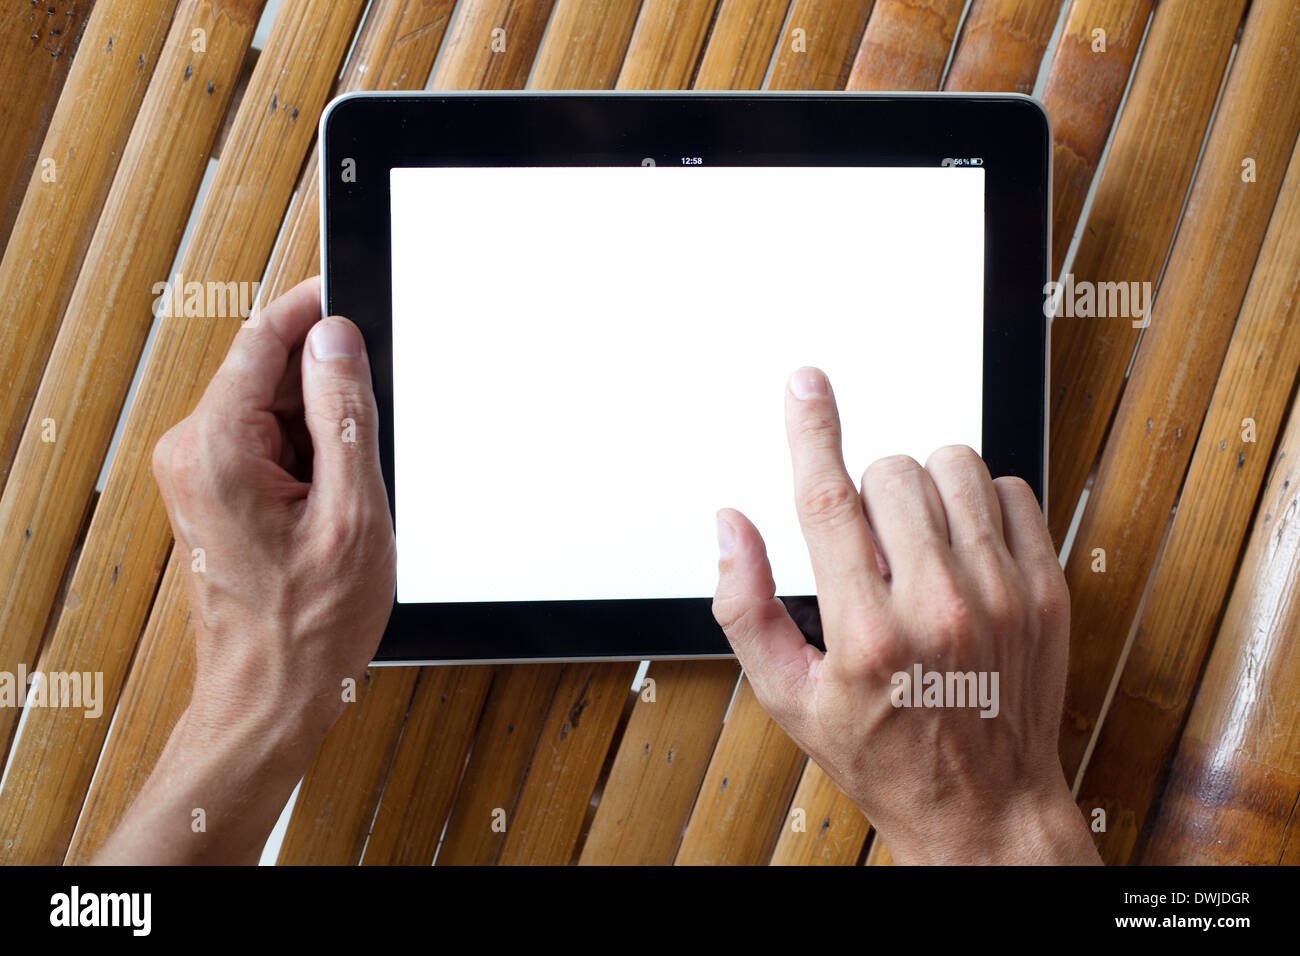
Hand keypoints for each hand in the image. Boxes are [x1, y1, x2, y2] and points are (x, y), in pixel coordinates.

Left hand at [95, 277, 394, 863]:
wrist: (271, 693)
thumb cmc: (308, 623)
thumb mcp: (354, 512)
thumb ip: (345, 414)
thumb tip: (336, 341)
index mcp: (217, 448)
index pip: (262, 339)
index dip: (313, 312)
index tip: (351, 298)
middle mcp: (193, 452)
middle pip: (269, 373)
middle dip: (327, 393)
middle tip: (366, 448)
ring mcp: (198, 472)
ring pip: (274, 410)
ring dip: (321, 435)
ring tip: (345, 497)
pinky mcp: (213, 490)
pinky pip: (267, 443)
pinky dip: (307, 458)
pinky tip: (328, 506)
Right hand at [712, 366, 1098, 864]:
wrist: (985, 809)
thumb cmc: (884, 755)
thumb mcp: (788, 696)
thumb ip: (747, 606)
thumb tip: (731, 528)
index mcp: (867, 633)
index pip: (828, 498)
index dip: (810, 429)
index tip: (805, 386)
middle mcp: (940, 606)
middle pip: (892, 471)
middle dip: (867, 492)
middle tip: (869, 544)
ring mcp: (1002, 595)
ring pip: (956, 467)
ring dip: (924, 488)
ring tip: (917, 540)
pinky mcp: (1045, 591)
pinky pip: (1013, 490)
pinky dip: (981, 502)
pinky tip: (963, 546)